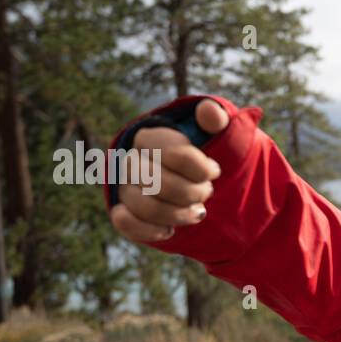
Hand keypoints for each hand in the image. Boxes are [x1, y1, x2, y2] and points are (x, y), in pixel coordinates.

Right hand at [109, 98, 229, 244]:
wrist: (190, 182)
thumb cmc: (203, 154)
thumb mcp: (215, 133)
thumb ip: (217, 119)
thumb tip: (209, 111)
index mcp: (149, 137)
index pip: (172, 153)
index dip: (200, 168)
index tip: (215, 172)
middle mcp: (130, 160)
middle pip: (157, 181)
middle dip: (191, 192)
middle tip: (207, 193)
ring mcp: (125, 187)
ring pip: (145, 205)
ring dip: (178, 214)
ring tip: (197, 212)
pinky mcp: (123, 212)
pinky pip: (124, 223)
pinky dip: (150, 230)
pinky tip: (170, 230)